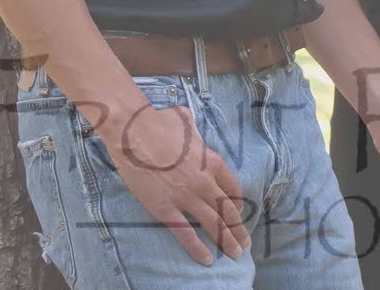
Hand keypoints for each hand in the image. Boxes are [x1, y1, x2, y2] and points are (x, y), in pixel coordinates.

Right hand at [100, 101, 248, 264]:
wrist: (134, 132)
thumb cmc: (158, 122)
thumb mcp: (186, 121)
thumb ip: (193, 129)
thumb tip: (188, 121)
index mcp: (212, 161)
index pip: (233, 187)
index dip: (239, 203)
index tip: (240, 213)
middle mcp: (204, 181)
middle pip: (228, 210)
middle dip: (239, 229)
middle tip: (245, 242)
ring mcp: (186, 197)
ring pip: (213, 224)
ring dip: (227, 240)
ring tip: (236, 253)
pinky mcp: (166, 209)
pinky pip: (186, 233)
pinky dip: (198, 249)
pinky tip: (207, 259)